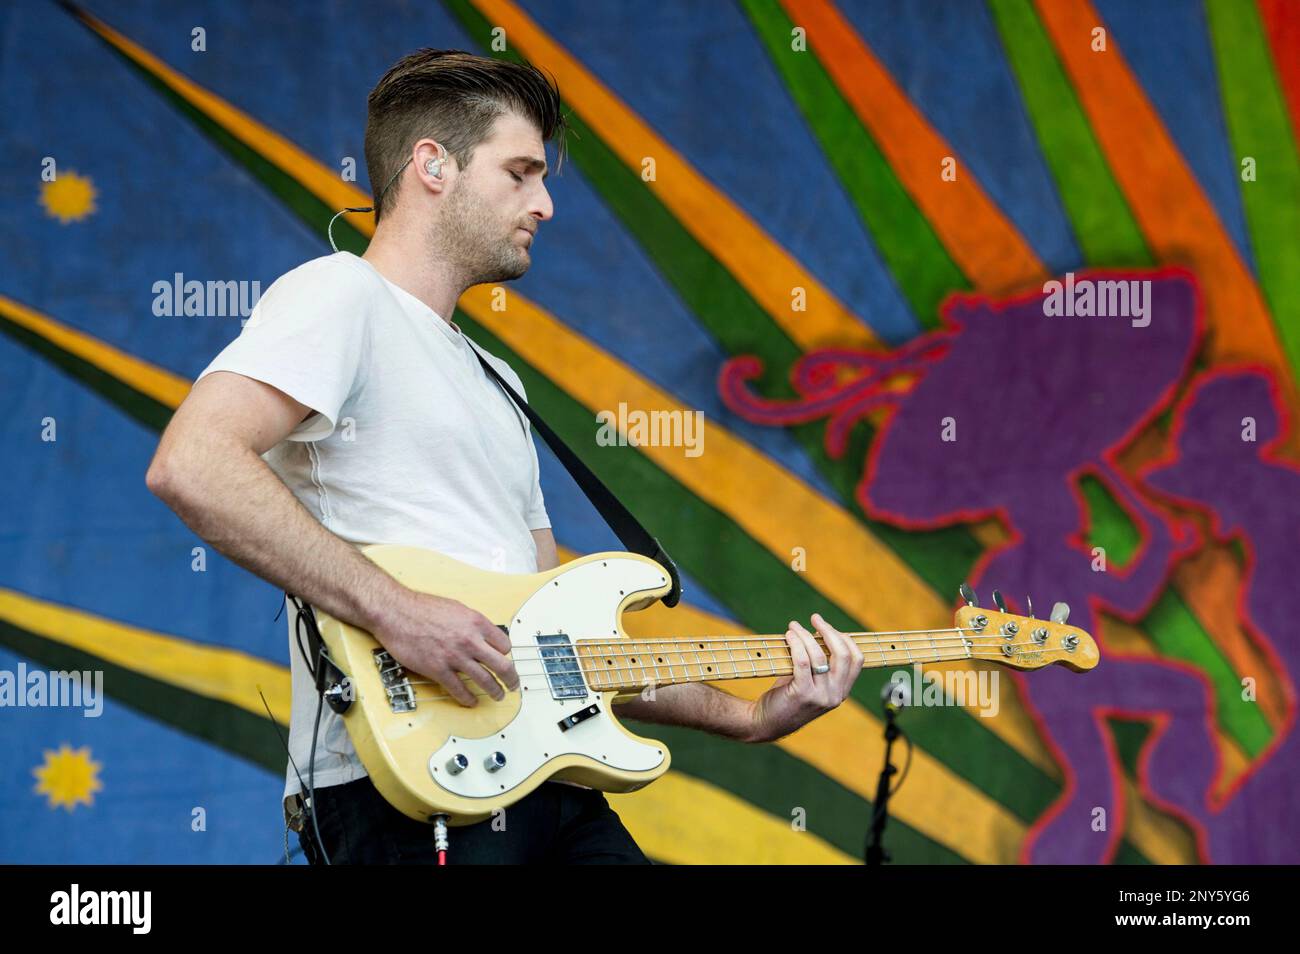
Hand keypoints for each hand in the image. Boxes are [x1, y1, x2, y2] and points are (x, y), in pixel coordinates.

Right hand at [369, 589, 517, 706]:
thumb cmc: (422, 607)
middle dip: (511, 678)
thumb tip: (482, 635)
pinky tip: (472, 701)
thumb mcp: (457, 608)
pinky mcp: (438, 669)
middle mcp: (470, 640)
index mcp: (477, 623)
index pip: (504, 644)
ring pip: (485, 680)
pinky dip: (468, 698)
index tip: (504, 659)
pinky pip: (459, 689)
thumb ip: (472, 623)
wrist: (396, 612)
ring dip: (495, 691)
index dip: (505, 654)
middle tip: (514, 684)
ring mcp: (455, 657)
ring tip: (498, 695)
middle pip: (502, 665)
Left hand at [747, 613, 862, 742]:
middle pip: (843, 654)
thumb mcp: (811, 681)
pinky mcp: (802, 694)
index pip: (857, 659)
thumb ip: (820, 662)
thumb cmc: (787, 696)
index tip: (827, 627)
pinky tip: (789, 636)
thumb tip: (819, 630)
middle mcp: (836, 695)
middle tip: (815, 618)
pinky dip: (796, 644)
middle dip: (829, 631)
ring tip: (794, 627)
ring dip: (806, 635)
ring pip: (820, 655)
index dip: (845, 638)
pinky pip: (802, 662)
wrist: (767, 722)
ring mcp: (821, 696)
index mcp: (842, 691)